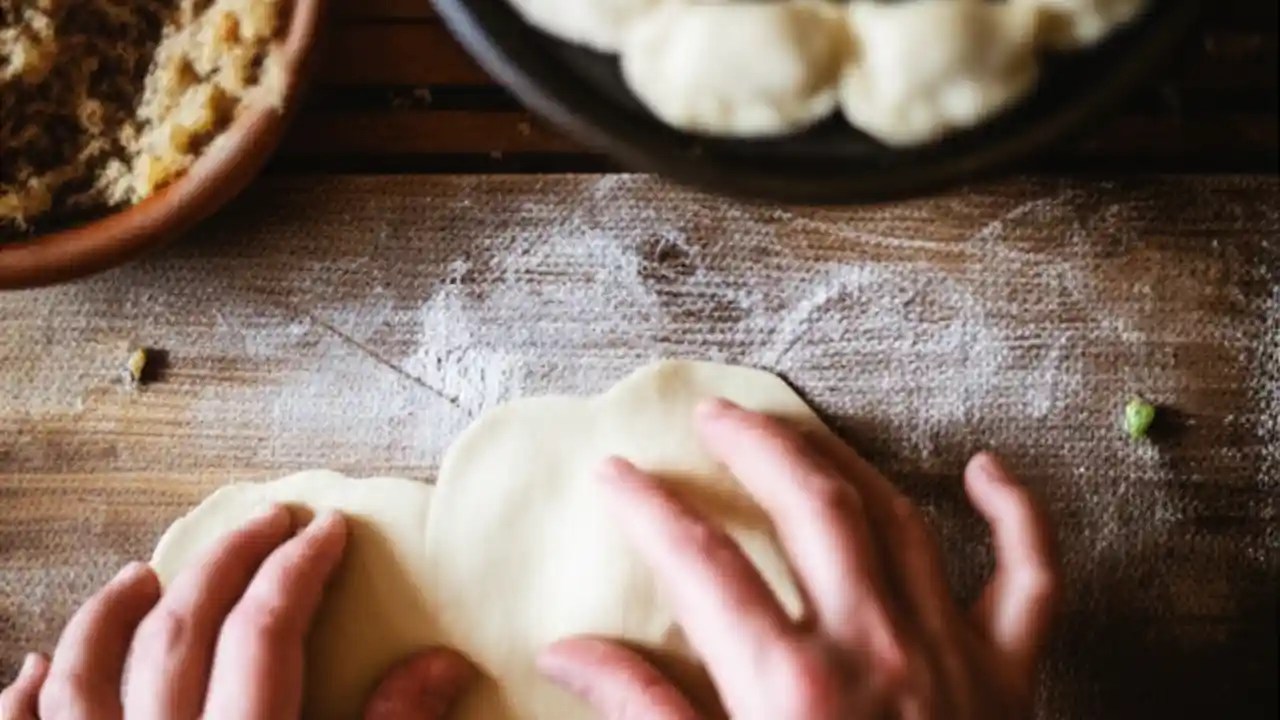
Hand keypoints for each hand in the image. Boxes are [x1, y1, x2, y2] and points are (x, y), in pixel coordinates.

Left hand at [0, 509, 473, 719]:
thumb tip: (443, 662)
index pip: (266, 629)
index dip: (299, 570)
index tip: (328, 530)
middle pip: (182, 630)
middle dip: (227, 563)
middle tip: (266, 523)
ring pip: (87, 675)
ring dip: (112, 615)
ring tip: (141, 576)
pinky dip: (30, 696)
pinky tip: (35, 667)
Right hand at [539, 399, 1059, 718]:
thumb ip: (647, 716)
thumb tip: (569, 654)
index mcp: (791, 688)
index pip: (701, 563)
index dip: (649, 509)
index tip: (618, 476)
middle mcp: (874, 650)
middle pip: (808, 507)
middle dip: (754, 446)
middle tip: (712, 416)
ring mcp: (950, 655)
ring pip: (898, 517)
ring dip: (844, 460)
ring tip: (799, 429)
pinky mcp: (1009, 678)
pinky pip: (1029, 578)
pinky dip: (1015, 517)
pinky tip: (984, 471)